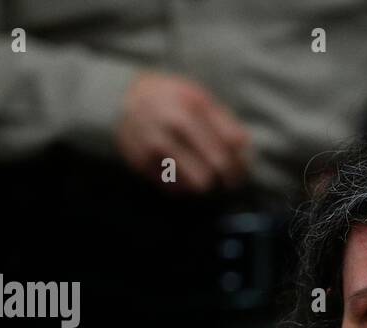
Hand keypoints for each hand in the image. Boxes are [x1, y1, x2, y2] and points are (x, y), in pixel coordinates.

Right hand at [115, 70, 251, 191]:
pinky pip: (176, 190)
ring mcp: (155, 147)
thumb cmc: (171, 100)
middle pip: (215, 170)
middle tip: (229, 180)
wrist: (122, 100)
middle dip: (226, 179)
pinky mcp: (142, 165)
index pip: (228, 148)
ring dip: (205, 184)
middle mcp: (172, 127)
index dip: (240, 165)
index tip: (242, 171)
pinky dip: (184, 186)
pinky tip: (183, 175)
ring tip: (205, 176)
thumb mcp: (199, 98)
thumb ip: (225, 122)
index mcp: (191, 108)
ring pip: (197, 186)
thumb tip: (244, 148)